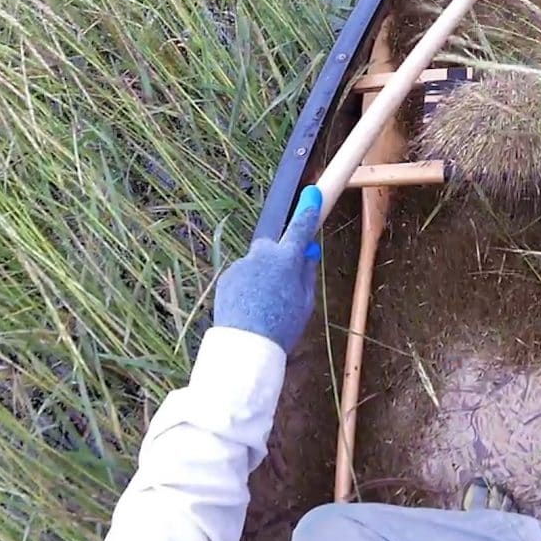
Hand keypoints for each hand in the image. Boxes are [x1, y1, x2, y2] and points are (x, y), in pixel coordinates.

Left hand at [212, 185, 322, 352]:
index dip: (308, 210)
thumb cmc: (282, 326)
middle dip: (281, 257)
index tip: (312, 194)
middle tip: (286, 282)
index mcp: (287, 259)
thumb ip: (307, 273)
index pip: (300, 228)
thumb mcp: (306, 301)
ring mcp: (242, 265)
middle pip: (274, 246)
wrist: (246, 346)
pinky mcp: (227, 276)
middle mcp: (262, 255)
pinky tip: (252, 309)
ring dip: (264, 278)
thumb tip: (308, 253)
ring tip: (266, 307)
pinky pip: (244, 276)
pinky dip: (249, 287)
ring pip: (258, 264)